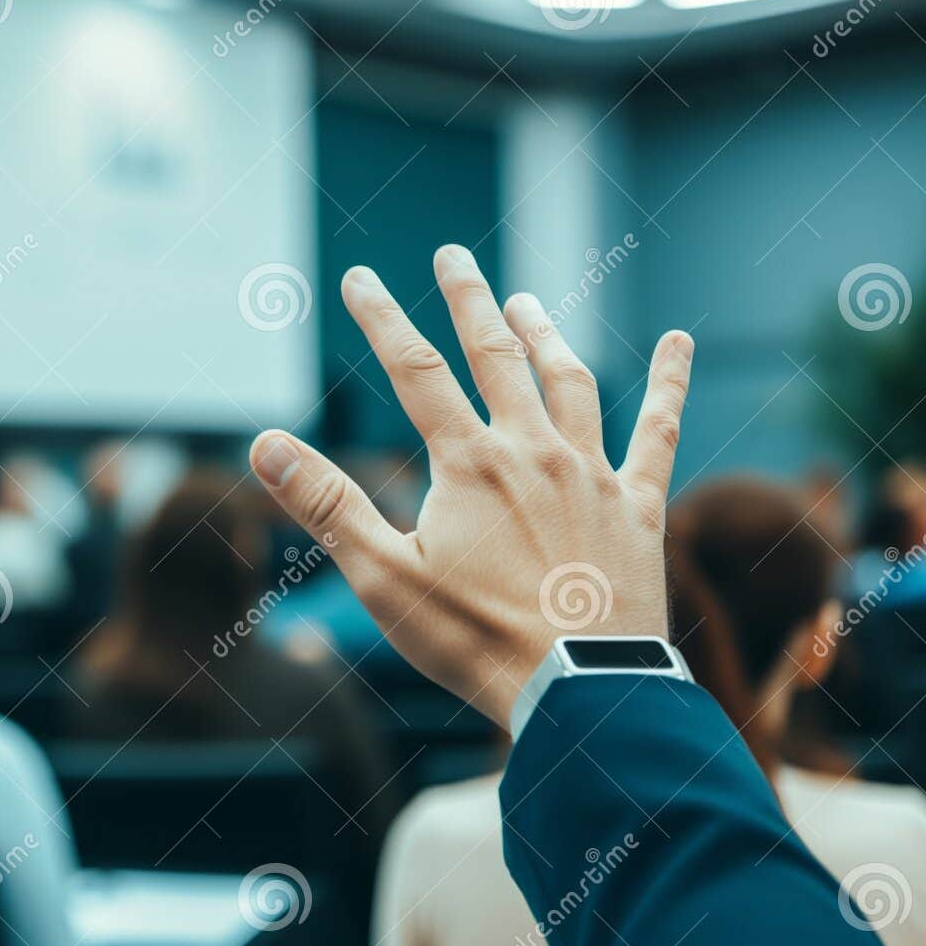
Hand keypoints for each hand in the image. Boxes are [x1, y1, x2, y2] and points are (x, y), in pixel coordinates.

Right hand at [249, 246, 692, 728]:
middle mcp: (532, 451)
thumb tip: (265, 444)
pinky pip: (657, 432)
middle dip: (468, 301)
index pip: (415, 371)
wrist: (580, 690)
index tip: (362, 277)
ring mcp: (591, 474)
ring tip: (526, 299)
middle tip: (452, 256)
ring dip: (545, 334)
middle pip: (496, 356)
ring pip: (569, 381)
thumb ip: (326, 504)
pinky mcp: (638, 507)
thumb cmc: (474, 641)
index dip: (383, 318)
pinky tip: (680, 343)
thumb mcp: (382, 576)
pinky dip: (669, 384)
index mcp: (467, 465)